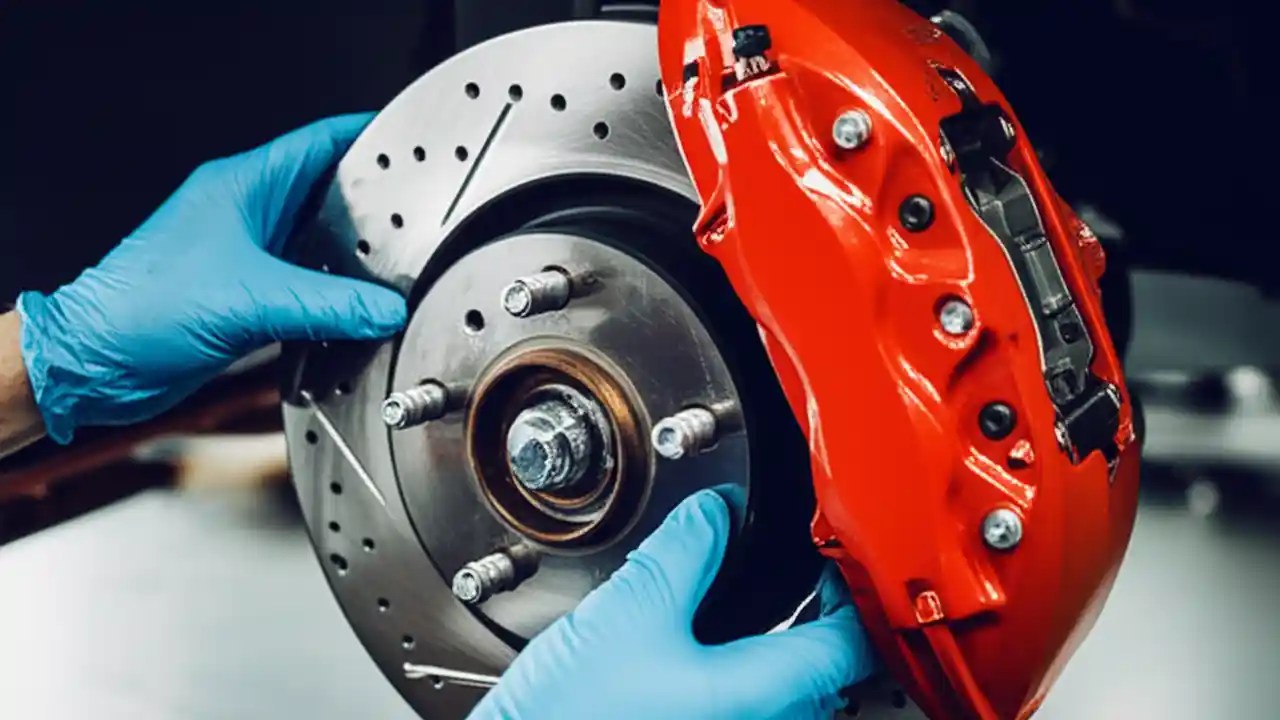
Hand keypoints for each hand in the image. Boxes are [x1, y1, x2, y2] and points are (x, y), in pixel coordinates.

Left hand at [16, 113, 405, 442]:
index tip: (409, 144)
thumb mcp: (252, 299)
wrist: (99, 362)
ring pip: (317, 243)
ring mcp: (246, 254)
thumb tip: (385, 309)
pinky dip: (333, 293)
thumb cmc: (144, 309)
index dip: (367, 137)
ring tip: (395, 265)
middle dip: (372, 203)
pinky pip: (305, 284)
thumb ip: (329, 304)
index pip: (318, 144)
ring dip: (353, 256)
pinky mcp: (246, 294)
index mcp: (242, 186)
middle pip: (326, 194)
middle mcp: (246, 214)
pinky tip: (358, 308)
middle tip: (417, 215)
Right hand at [468, 490, 875, 719]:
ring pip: (787, 690)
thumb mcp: (628, 611)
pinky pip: (746, 707)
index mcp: (760, 696)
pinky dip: (742, 669)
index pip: (851, 642)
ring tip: (746, 598)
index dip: (851, 586)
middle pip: (825, 666)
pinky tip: (703, 645)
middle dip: (812, 609)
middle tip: (792, 564)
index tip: (833, 553)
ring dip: (777, 640)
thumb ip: (684, 548)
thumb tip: (715, 510)